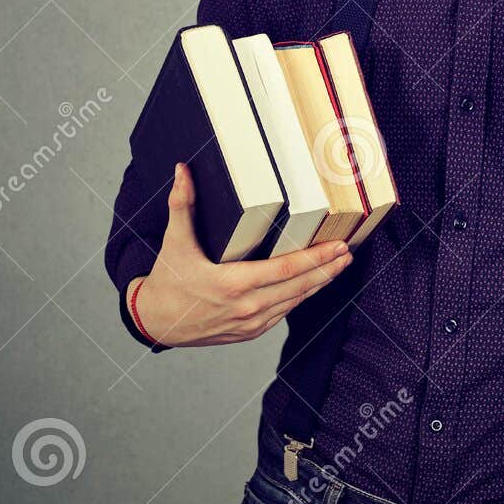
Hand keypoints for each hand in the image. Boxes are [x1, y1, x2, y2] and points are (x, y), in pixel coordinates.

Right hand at [129, 162, 353, 346]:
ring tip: (338, 265)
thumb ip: (182, 205)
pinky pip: (282, 313)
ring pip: (295, 302)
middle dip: (327, 269)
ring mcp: (250, 323)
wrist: (156, 322)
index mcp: (233, 284)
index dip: (316, 258)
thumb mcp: (175, 242)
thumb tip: (182, 171)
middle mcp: (247, 307)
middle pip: (299, 287)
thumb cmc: (168, 281)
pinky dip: (300, 297)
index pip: (286, 270)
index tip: (338, 246)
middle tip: (348, 252)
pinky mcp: (250, 332)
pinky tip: (312, 284)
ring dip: (319, 283)